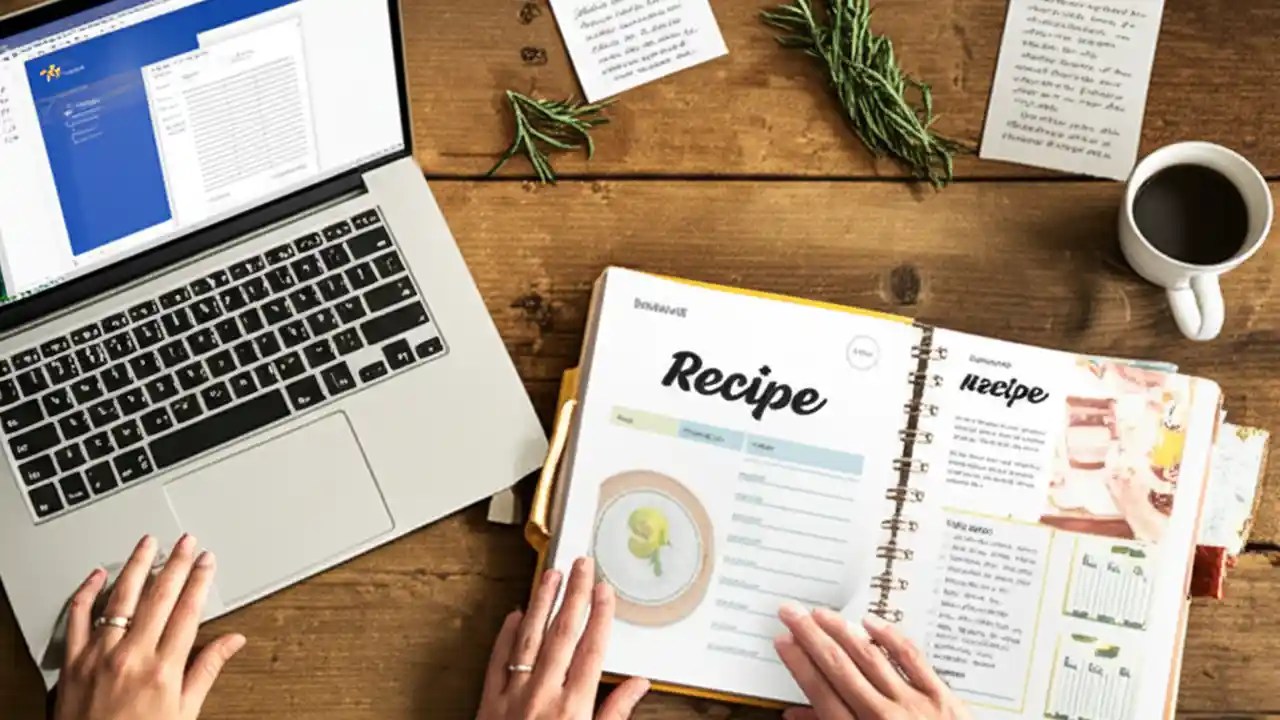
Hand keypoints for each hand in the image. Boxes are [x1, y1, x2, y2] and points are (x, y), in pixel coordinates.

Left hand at [55, 534, 245, 719]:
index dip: (199, 580)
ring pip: (120, 598)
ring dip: (136, 566)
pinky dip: (87, 591)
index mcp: (164, 669)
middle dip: (176, 563)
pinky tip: (98, 573)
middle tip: (186, 541)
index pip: (188, 610)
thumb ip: (206, 670)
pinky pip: (79, 617)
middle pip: (159, 596)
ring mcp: (99, 656)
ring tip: (147, 544)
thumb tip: (232, 642)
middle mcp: (132, 656)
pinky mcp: (74, 662)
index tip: (206, 561)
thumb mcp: (184, 712)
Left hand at [476, 557, 649, 719]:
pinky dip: (506, 636)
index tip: (607, 591)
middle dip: (575, 596)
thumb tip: (638, 685)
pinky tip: (513, 615)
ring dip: (541, 603)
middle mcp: (543, 697)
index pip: (592, 650)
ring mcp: (512, 697)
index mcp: (573, 709)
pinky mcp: (487, 704)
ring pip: (528, 638)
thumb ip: (615, 715)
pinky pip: (497, 661)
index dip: (601, 616)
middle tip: (582, 565)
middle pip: (563, 634)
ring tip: (550, 576)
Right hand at [776, 605, 969, 719]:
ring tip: (821, 613)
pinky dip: (888, 637)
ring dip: (841, 631)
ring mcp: (913, 705)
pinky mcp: (941, 697)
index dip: (799, 663)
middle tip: (791, 612)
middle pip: (839, 668)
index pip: (820, 692)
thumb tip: (796, 715)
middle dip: (810, 637)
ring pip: (870, 657)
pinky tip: (870, 622)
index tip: (783, 640)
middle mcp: (882, 718)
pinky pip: (911, 658)